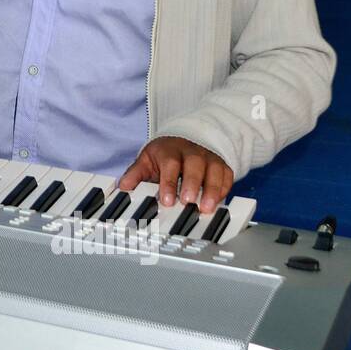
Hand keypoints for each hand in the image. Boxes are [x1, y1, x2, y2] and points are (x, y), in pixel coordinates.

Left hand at [117, 136, 233, 213]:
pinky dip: (224, 187)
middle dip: (192, 184)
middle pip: (194, 164)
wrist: (181, 142)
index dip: (169, 182)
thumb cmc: (163, 156)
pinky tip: (219, 201)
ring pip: (214, 169)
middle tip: (188, 202)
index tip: (168, 200)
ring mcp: (208, 157)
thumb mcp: (146, 161)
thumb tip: (123, 187)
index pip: (170, 163)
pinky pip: (227, 174)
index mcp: (169, 150)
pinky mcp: (221, 165)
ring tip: (206, 207)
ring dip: (212, 189)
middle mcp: (191, 152)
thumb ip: (135, 174)